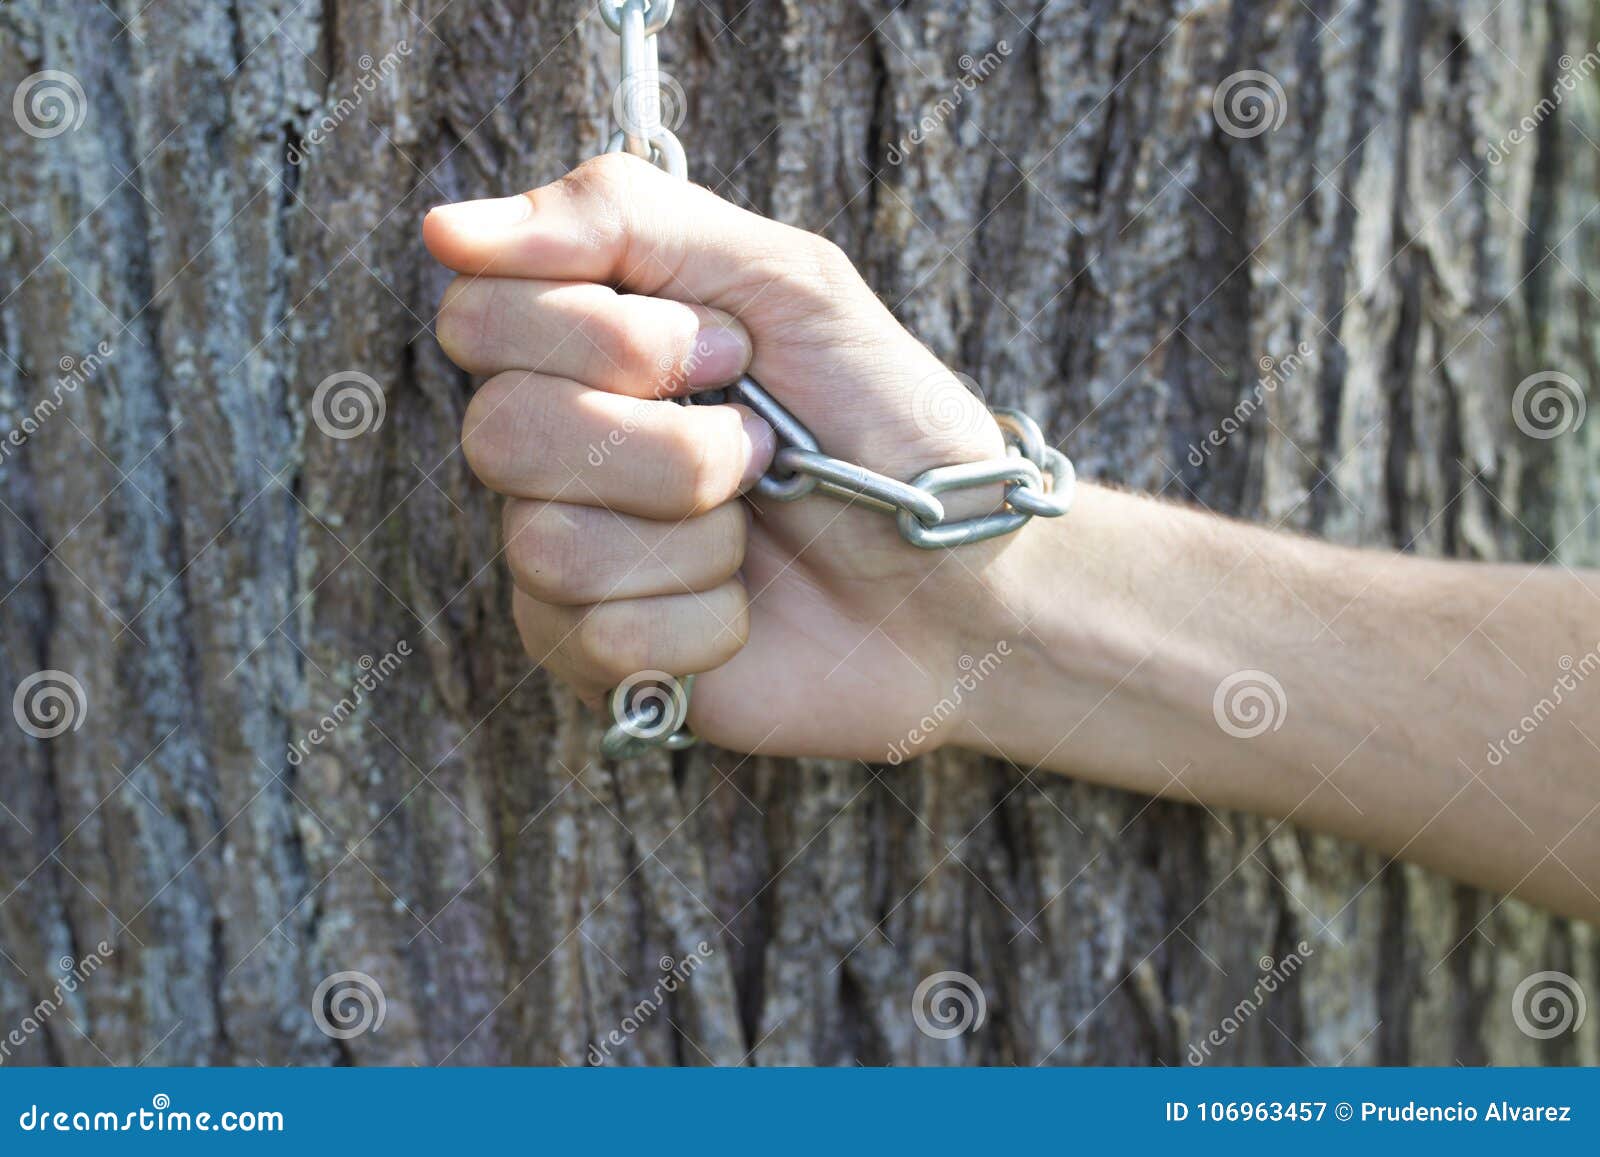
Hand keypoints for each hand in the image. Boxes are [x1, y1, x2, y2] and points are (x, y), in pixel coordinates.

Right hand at [423, 154, 1035, 759]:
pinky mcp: (595, 656)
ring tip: (757, 527)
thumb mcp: (786, 279)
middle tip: (762, 448)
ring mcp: (565, 557)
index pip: (479, 314)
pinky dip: (709, 617)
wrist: (958, 581)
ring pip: (547, 543)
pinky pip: (601, 635)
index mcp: (586, 344)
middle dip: (669, 444)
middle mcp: (555, 447)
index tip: (731, 349)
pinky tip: (748, 606)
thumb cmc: (883, 423)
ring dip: (694, 533)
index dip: (604, 336)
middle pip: (497, 433)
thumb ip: (626, 221)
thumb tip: (447, 225)